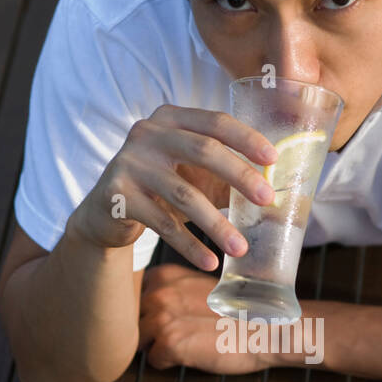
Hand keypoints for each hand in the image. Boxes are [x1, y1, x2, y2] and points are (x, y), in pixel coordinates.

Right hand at [68, 104, 277, 266]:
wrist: (105, 213)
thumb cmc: (161, 188)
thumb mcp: (192, 175)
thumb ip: (226, 175)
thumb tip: (276, 192)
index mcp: (170, 118)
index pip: (215, 122)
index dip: (247, 138)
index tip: (274, 158)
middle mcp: (147, 133)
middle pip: (203, 150)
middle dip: (240, 176)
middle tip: (268, 200)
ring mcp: (129, 163)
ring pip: (184, 194)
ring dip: (217, 224)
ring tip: (241, 248)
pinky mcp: (117, 196)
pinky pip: (162, 224)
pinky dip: (189, 246)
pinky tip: (209, 262)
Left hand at [138, 264, 273, 372]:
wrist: (266, 326)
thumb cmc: (239, 310)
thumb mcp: (199, 287)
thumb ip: (173, 292)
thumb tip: (148, 308)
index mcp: (164, 276)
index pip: (133, 297)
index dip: (148, 311)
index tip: (167, 317)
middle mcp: (158, 293)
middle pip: (133, 320)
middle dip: (148, 330)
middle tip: (178, 334)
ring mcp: (161, 317)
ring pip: (138, 341)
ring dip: (157, 346)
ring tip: (185, 343)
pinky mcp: (170, 343)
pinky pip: (154, 360)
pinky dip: (169, 362)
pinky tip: (192, 353)